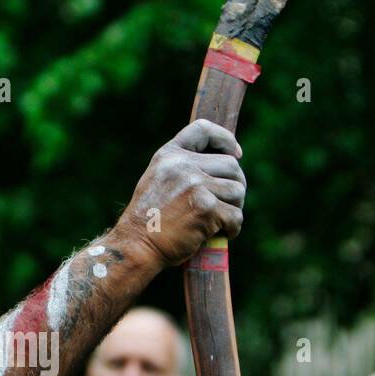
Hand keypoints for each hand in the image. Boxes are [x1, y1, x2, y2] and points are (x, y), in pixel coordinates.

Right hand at [118, 118, 245, 266]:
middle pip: (231, 165)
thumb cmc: (149, 219)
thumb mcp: (157, 180)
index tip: (236, 154)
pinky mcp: (206, 208)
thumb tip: (225, 162)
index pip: (203, 129)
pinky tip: (223, 233)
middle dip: (235, 185)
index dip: (225, 139)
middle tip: (227, 204)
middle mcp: (182, 166)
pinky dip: (233, 228)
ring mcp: (195, 186)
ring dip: (235, 208)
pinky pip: (235, 215)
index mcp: (169, 155)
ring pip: (237, 190)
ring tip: (221, 220)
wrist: (137, 246)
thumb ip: (182, 168)